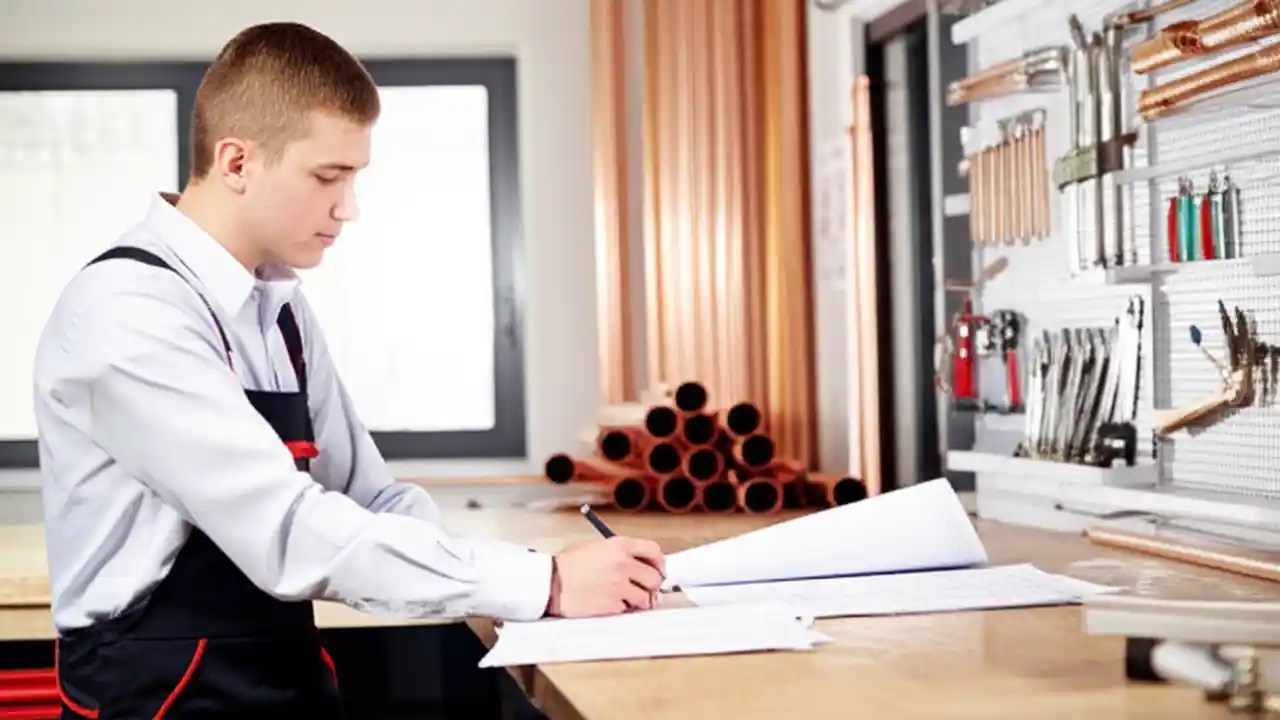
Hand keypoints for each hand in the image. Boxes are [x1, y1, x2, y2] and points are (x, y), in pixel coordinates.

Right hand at [545, 536, 664, 617]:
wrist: (551, 582)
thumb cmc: (570, 565)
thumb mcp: (597, 547)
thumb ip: (622, 553)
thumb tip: (642, 565)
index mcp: (620, 546)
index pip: (654, 552)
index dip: (660, 563)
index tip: (659, 570)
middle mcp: (623, 564)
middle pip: (655, 578)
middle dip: (652, 586)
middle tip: (645, 589)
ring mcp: (619, 586)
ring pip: (645, 598)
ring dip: (639, 600)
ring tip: (625, 598)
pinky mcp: (612, 605)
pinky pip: (629, 609)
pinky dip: (623, 608)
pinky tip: (610, 602)